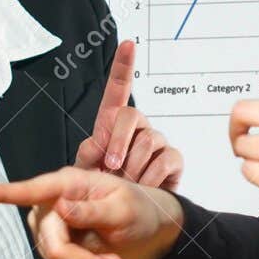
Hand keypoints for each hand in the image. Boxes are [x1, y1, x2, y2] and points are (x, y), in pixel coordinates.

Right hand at [0, 167, 183, 258]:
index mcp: (68, 183)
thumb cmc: (137, 209)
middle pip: (50, 241)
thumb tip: (60, 209)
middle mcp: (52, 200)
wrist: (146, 226)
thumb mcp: (123, 209)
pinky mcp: (54, 240)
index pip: (31, 189)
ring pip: (53, 256)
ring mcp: (50, 222)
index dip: (0, 193)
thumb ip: (92, 212)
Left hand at [75, 40, 182, 189]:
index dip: (123, 67)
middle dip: (119, 140)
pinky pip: (165, 160)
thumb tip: (97, 142)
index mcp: (114, 125)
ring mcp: (157, 142)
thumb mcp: (86, 173)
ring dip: (133, 166)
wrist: (127, 215)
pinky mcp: (173, 160)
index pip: (118, 92)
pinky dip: (151, 178)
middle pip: (131, 115)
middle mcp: (138, 128)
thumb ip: (86, 156)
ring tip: (126, 184)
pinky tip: (144, 187)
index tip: (128, 44)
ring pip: (149, 140)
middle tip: (111, 167)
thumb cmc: (105, 189)